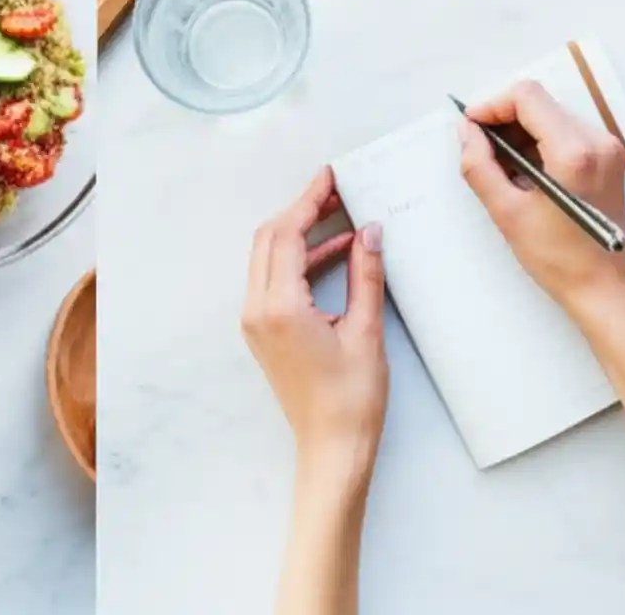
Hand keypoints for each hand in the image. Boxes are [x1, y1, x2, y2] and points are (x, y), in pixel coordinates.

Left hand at [241, 167, 388, 476]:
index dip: (308, 200)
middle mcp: (257, 310)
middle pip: (269, 240)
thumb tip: (369, 231)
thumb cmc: (352, 398)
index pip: (286, 235)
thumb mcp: (366, 330)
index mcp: (279, 307)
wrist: (331, 447)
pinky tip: (335, 252)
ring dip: (300, 233)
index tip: (329, 176)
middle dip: (301, 210)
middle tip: (336, 191)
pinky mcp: (264, 331)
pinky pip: (274, 280)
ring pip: (268, 257)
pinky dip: (299, 260)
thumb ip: (366, 274)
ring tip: (340, 214)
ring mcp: (256, 321)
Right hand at [458, 80, 624, 316]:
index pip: (528, 97)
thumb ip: (479, 165)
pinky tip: (524, 174)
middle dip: (504, 121)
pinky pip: (565, 134)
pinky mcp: (607, 159)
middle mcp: (597, 142)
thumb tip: (467, 134)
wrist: (602, 286)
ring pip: (551, 117)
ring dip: (520, 134)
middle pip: (540, 104)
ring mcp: (607, 149)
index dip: (491, 106)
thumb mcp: (506, 212)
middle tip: (479, 150)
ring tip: (501, 168)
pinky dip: (538, 144)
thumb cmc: (560, 259)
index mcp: (574, 152)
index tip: (470, 127)